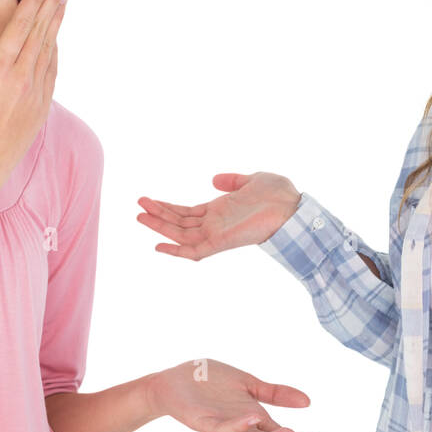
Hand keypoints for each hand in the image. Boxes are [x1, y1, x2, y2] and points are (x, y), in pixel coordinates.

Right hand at [0, 0, 66, 181]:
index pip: (21, 27)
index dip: (35, 0)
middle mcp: (23, 81)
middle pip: (42, 31)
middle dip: (52, 1)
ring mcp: (36, 95)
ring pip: (50, 49)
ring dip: (57, 21)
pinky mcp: (42, 108)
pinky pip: (52, 71)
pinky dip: (55, 49)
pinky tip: (55, 37)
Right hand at [136, 173, 300, 260]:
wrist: (294, 208)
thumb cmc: (279, 195)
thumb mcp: (252, 180)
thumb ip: (232, 181)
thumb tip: (214, 180)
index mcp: (220, 211)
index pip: (187, 212)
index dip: (167, 207)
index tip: (149, 200)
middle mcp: (215, 224)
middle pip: (179, 222)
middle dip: (158, 214)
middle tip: (137, 205)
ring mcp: (217, 234)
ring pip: (181, 233)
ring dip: (160, 225)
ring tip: (139, 215)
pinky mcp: (221, 242)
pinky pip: (194, 251)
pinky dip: (176, 251)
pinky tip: (157, 245)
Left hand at [147, 359, 325, 431]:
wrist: (173, 381)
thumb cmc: (209, 383)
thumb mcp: (249, 384)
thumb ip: (275, 393)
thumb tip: (308, 402)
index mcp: (254, 421)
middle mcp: (241, 429)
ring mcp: (222, 428)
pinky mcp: (203, 423)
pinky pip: (222, 429)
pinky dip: (238, 426)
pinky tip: (253, 416)